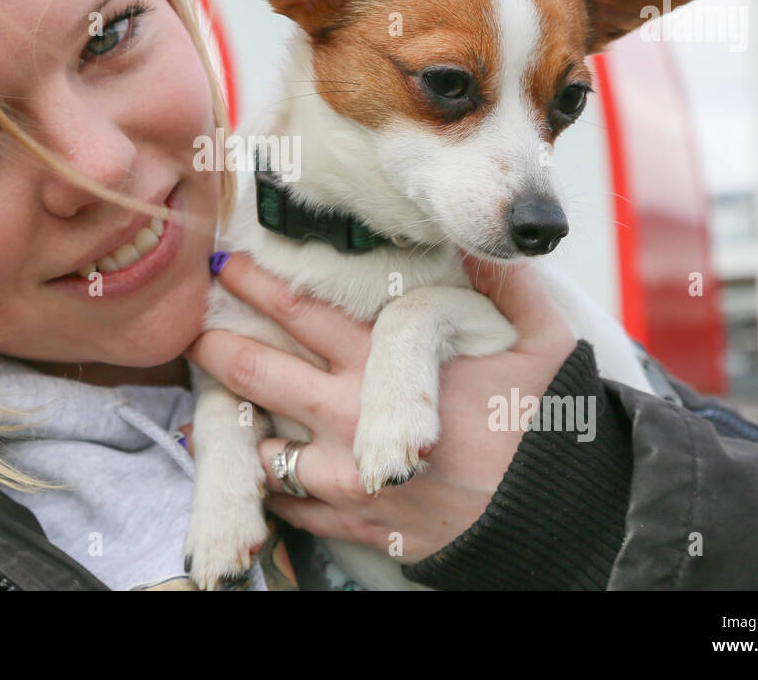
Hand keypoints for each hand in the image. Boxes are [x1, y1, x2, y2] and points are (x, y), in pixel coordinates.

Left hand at [180, 251, 575, 564]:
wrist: (564, 520)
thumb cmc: (552, 425)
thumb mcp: (542, 340)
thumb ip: (501, 282)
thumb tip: (476, 233)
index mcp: (387, 366)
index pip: (302, 313)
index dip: (258, 285)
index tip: (228, 265)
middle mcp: (351, 419)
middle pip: (259, 374)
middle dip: (218, 346)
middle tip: (193, 328)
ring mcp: (346, 478)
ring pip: (261, 446)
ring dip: (239, 421)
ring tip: (213, 403)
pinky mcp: (354, 525)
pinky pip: (288, 504)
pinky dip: (270, 483)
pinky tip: (262, 463)